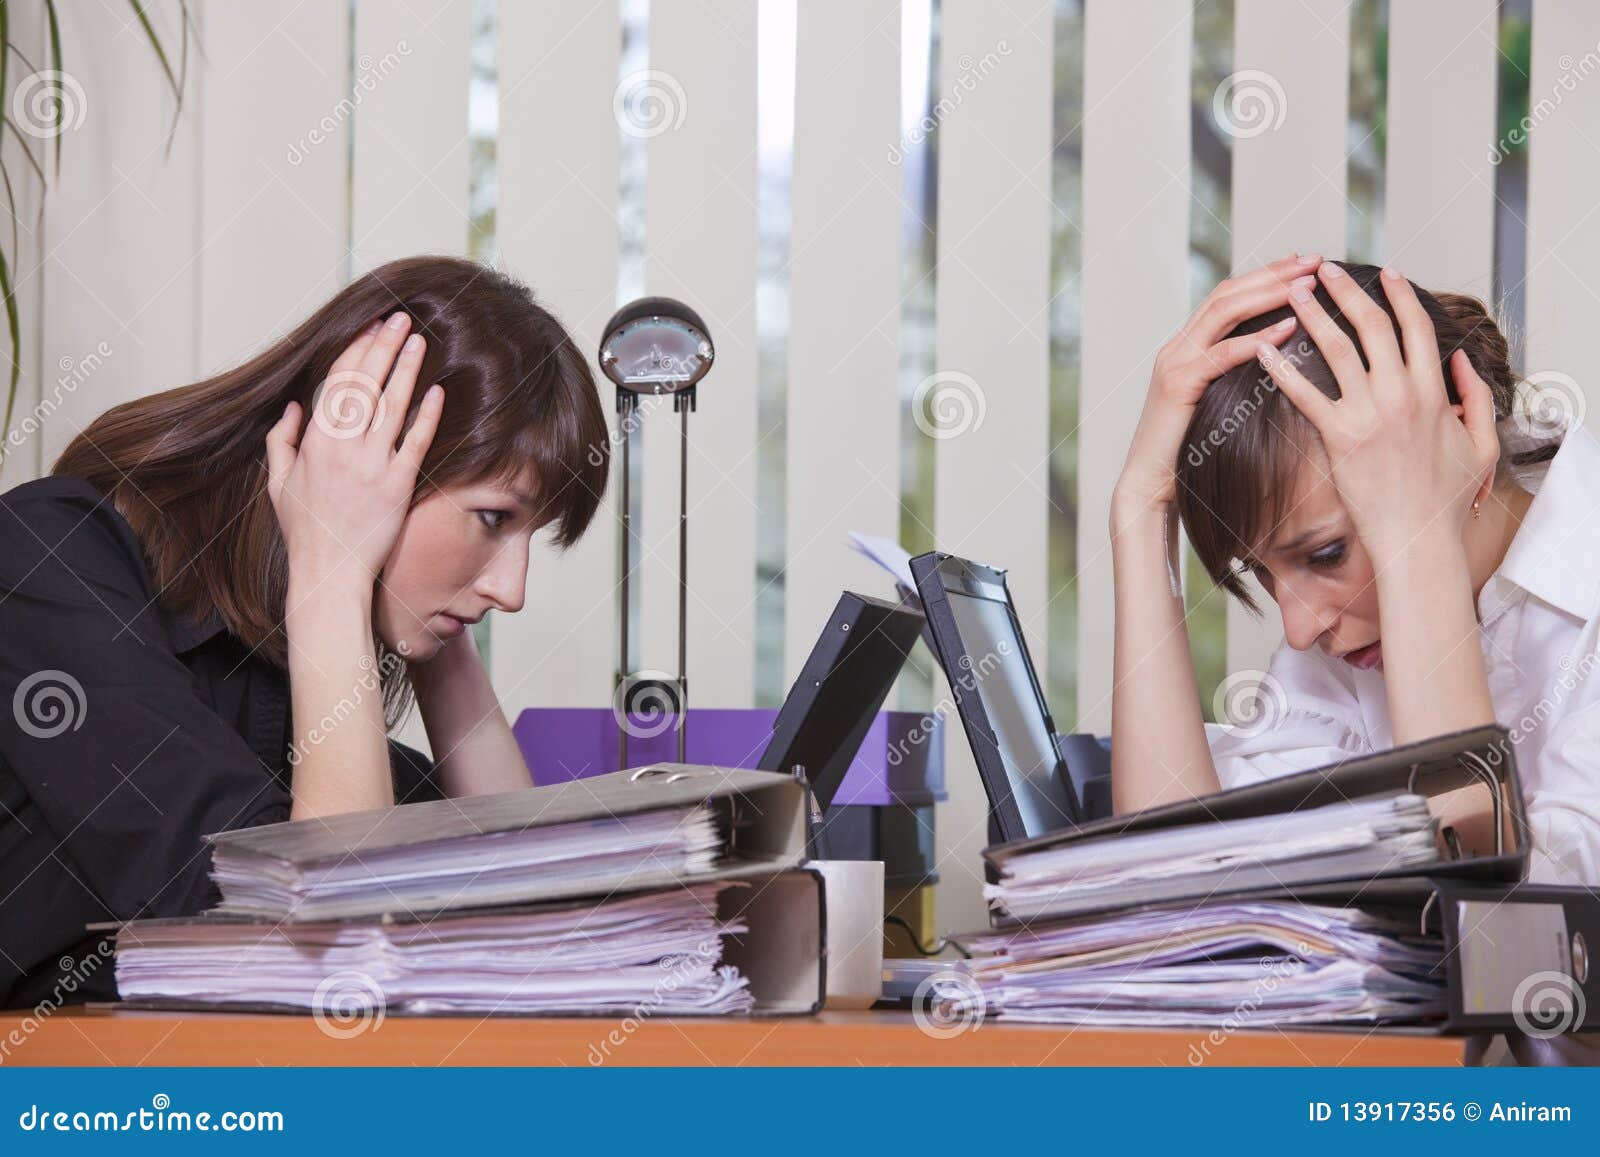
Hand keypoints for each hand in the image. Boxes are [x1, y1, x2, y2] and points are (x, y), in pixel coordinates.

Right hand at [264, 312, 444, 585]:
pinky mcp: (398, 486)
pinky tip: (437, 391)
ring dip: (407, 370)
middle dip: (384, 346)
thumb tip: (292, 406)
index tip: (370, 328)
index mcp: (315, 441)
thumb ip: (281, 440)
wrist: (329, 573)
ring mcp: (373, 466)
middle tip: (399, 319)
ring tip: (419, 341)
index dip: (356, 350)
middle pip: (367, 385)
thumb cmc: (304, 531)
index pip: (338, 382)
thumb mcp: (277, 483)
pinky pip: (416, 443)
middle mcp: (344, 448)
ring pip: (393, 407)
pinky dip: (426, 416)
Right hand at [1114, 253, 1321, 515]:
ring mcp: (1174, 363)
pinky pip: (1220, 355)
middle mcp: (1177, 347)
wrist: (1150, 484)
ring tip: (1305, 284)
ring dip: (1268, 294)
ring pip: (1222, 313)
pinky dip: (1255, 340)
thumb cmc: (1190, 452)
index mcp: (1187, 348)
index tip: (1305, 264)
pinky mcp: (1177, 386)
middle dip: (1272, 274)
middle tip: (1313, 260)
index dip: (1266, 276)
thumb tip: (1280, 363)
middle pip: (1227, 294)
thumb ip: (1238, 377)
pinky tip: (1287, 329)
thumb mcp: (1218, 404)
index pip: (1228, 297)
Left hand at [1254, 263, 1498, 568]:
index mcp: (1433, 390)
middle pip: (1371, 326)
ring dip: (1311, 314)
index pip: (1416, 327)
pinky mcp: (1339, 437)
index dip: (1400, 295)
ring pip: (1336, 349)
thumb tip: (1460, 358)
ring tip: (1290, 291)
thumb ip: (1475, 396)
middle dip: (1345, 291)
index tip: (1385, 273)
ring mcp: (1368, 414)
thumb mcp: (1482, 442)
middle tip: (1323, 268)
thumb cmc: (1448, 496)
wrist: (1418, 537)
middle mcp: (1400, 394)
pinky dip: (1282, 371)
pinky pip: (1305, 396)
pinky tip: (1262, 351)